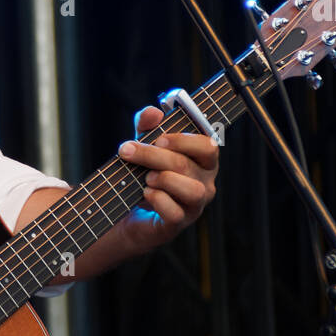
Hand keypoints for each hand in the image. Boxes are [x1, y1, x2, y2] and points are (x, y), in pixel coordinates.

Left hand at [115, 105, 218, 254]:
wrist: (129, 208)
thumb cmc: (145, 170)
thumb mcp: (144, 142)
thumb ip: (147, 124)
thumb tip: (153, 112)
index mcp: (203, 161)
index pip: (208, 146)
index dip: (183, 140)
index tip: (157, 138)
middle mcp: (205, 183)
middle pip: (187, 164)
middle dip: (153, 155)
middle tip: (127, 150)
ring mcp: (195, 205)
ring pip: (191, 190)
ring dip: (163, 179)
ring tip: (145, 177)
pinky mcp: (179, 222)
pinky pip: (176, 213)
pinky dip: (159, 200)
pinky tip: (146, 193)